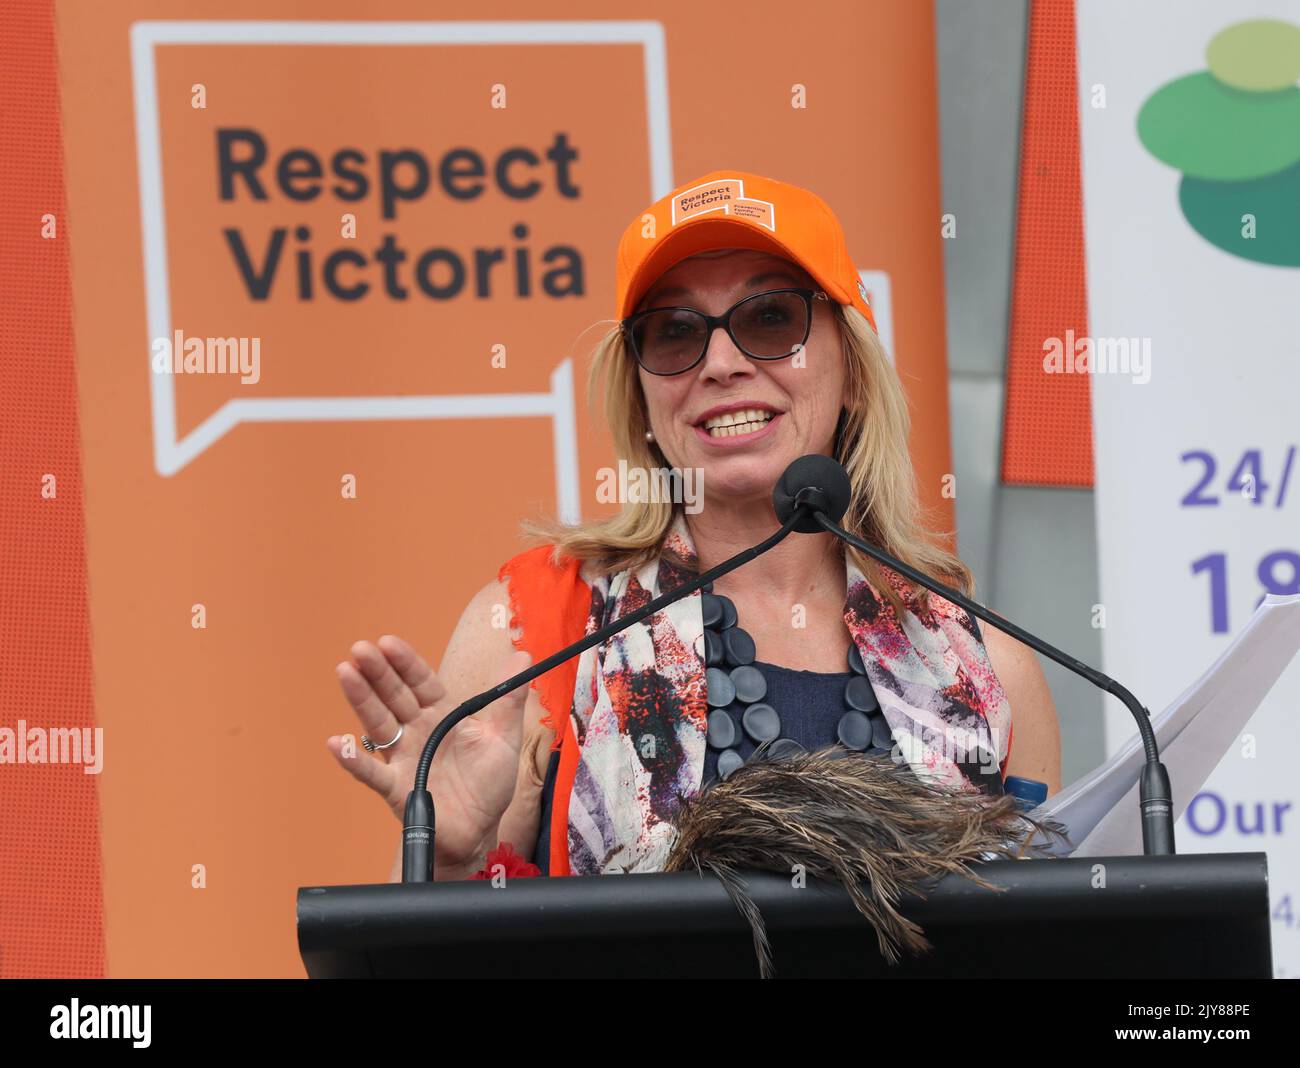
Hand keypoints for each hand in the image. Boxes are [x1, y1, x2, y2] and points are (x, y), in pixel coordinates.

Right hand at [326, 635, 530, 873]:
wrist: (480, 830)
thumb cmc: (489, 783)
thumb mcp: (504, 737)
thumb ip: (509, 698)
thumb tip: (523, 655)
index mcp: (442, 715)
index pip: (420, 682)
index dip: (405, 662)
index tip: (387, 641)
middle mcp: (417, 731)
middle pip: (394, 696)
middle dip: (377, 672)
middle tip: (359, 648)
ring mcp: (403, 758)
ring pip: (378, 724)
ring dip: (361, 700)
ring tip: (344, 673)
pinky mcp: (397, 788)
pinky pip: (372, 773)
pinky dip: (354, 759)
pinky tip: (337, 744)